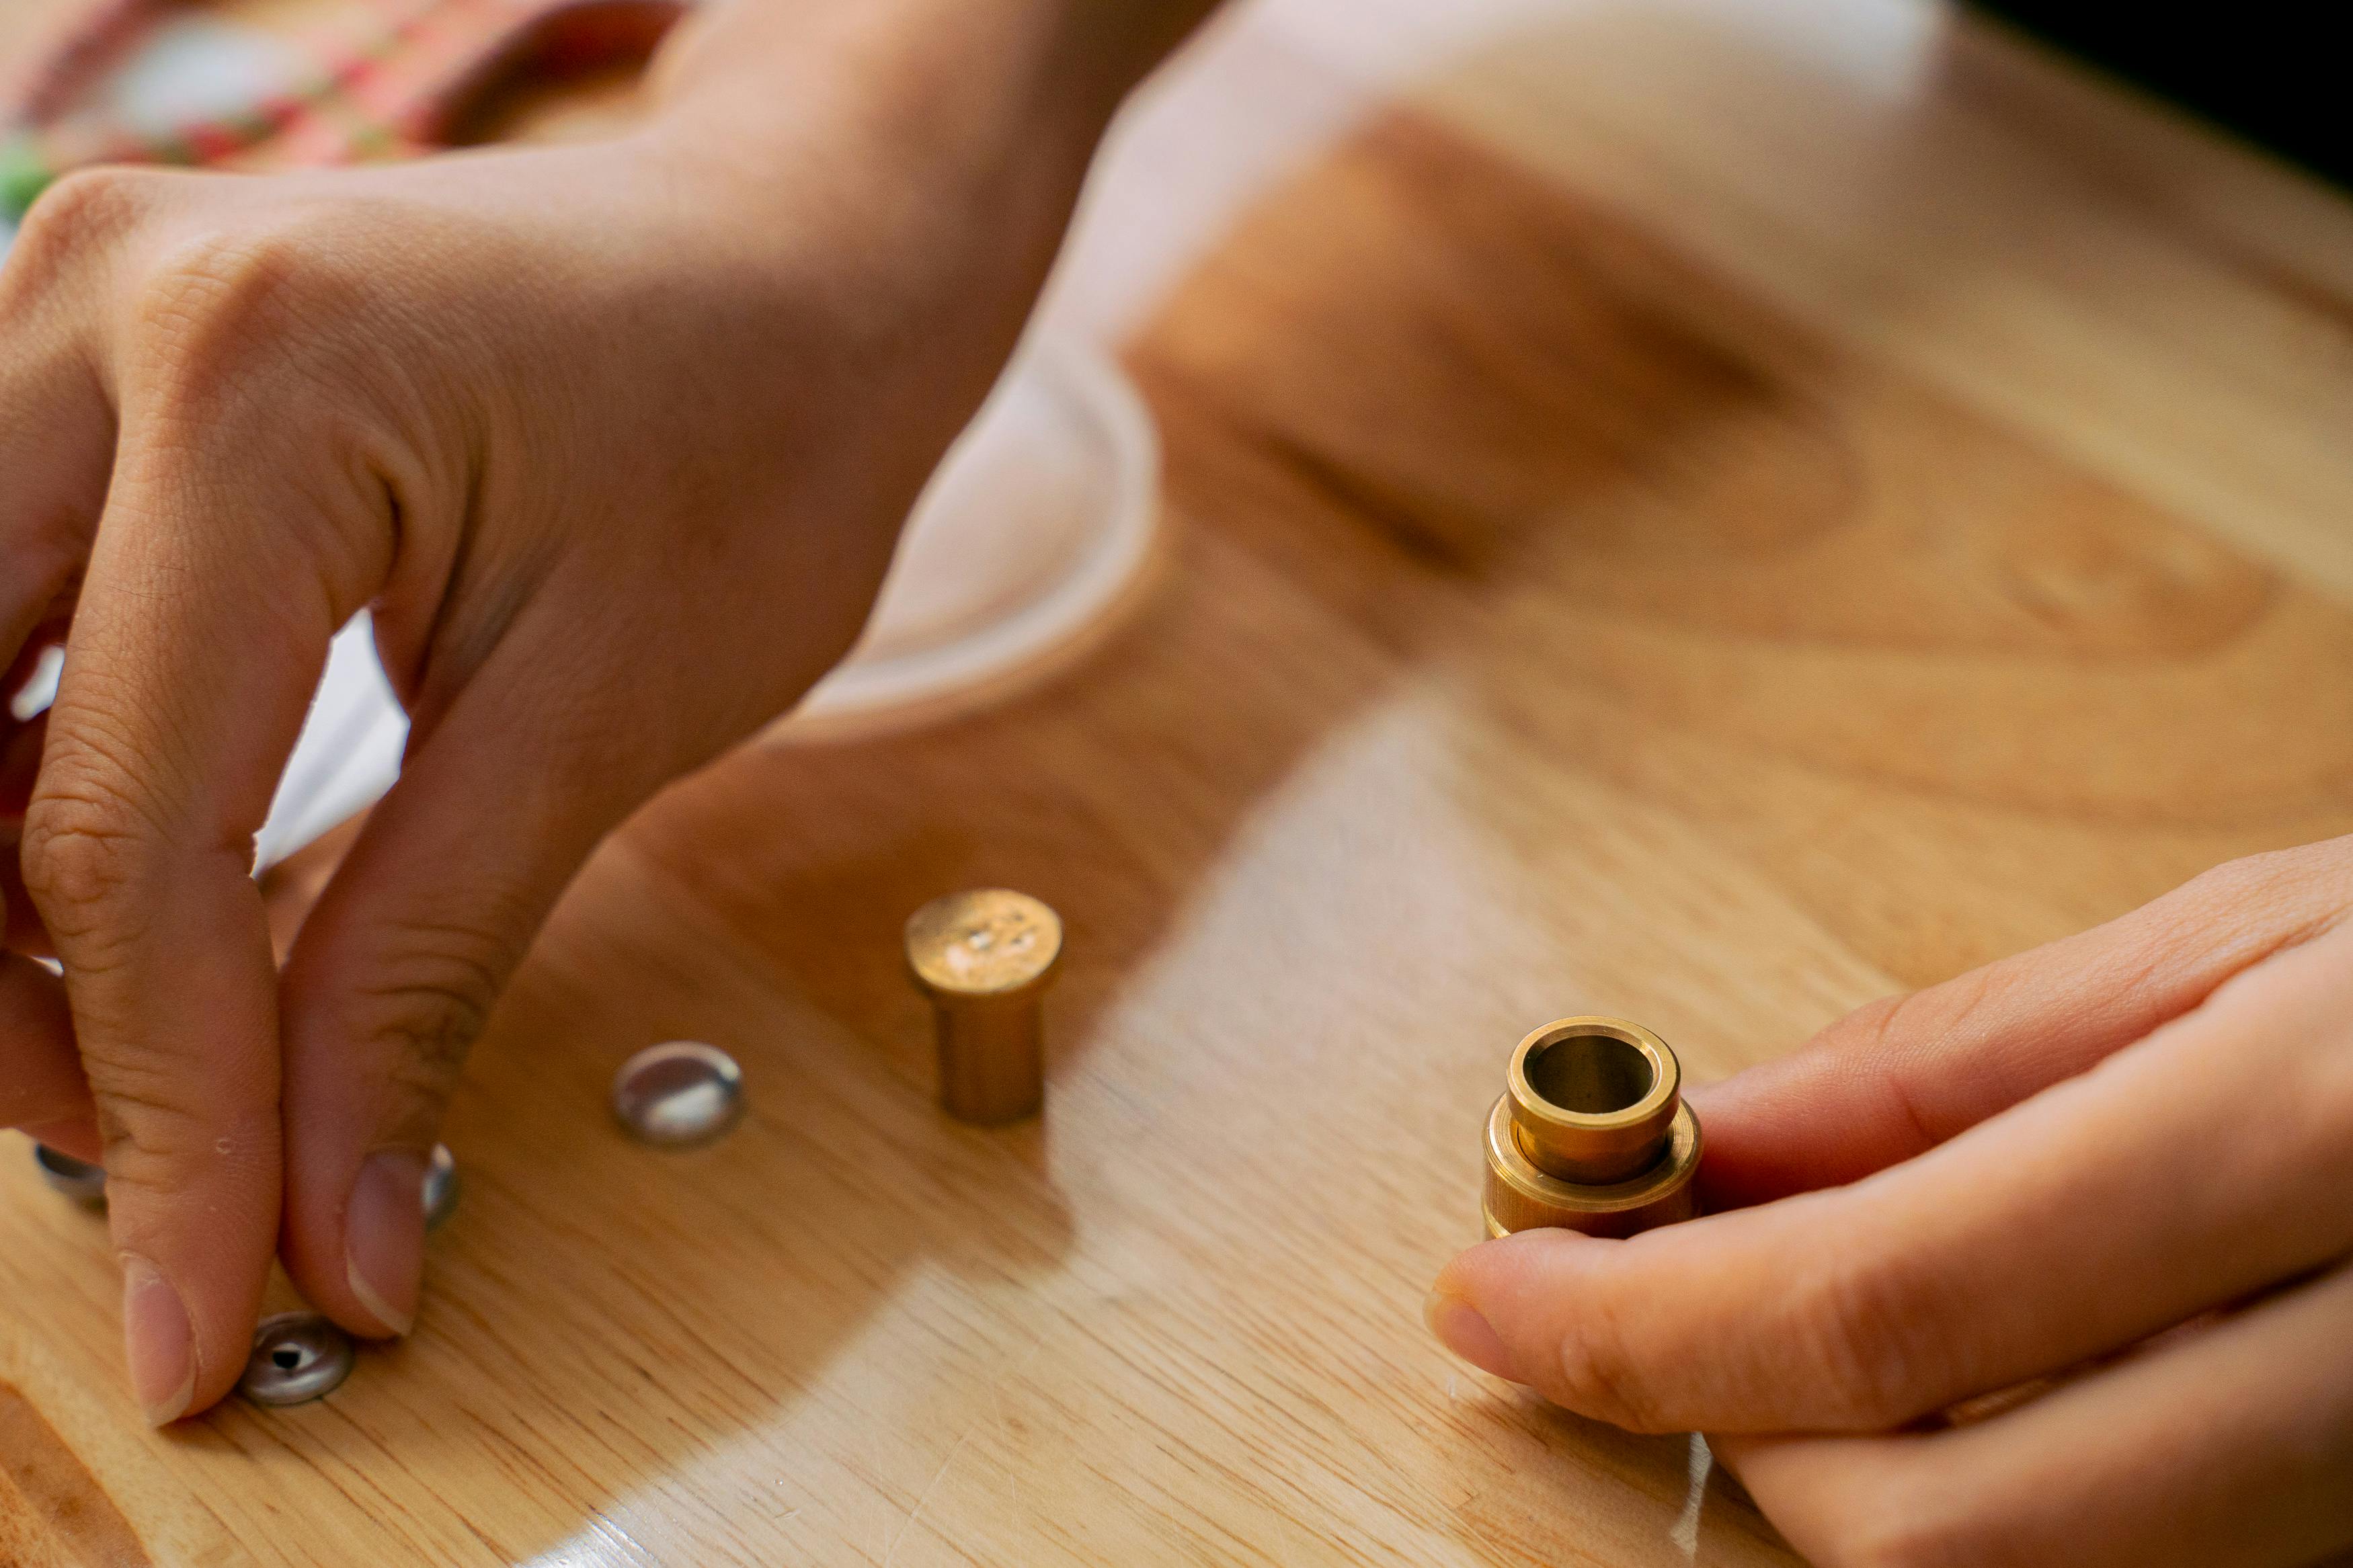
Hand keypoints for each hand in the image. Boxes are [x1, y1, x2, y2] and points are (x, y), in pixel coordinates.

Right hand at [0, 0, 1197, 1422]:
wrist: (804, 261)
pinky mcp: (86, 360)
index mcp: (250, 386)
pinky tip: (142, 900)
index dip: (163, 1112)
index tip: (205, 1313)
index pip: (130, 835)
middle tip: (170, 1150)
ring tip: (166, 1038)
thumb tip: (316, 1228)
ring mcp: (67, 310)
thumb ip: (417, 972)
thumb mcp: (596, 722)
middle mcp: (97, 308)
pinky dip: (21, 788)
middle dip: (14, 999)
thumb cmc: (762, 444)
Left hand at [1428, 839, 2352, 1565]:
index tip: (1487, 1292)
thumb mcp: (2237, 947)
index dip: (1639, 1322)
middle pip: (1941, 1529)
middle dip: (1732, 1434)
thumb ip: (1950, 1070)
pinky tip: (1933, 1385)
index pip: (1881, 1308)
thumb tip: (1707, 1149)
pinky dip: (1984, 1503)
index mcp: (2322, 1139)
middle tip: (1617, 1311)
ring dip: (1844, 1480)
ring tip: (1773, 1328)